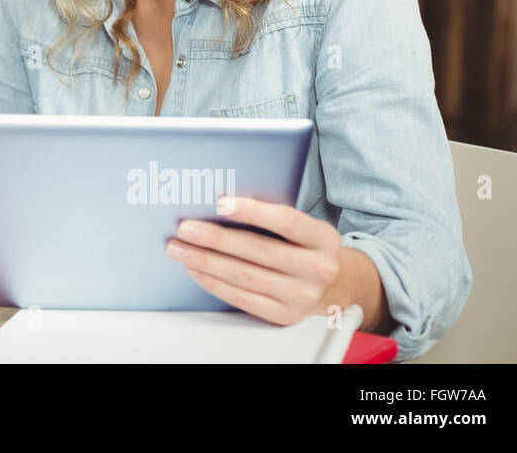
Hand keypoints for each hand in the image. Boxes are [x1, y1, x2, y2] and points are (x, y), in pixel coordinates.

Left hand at [164, 196, 342, 325]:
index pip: (287, 221)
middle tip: (184, 229)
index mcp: (322, 238)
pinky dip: (214, 283)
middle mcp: (317, 269)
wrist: (337, 286)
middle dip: (215, 239)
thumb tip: (219, 205)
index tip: (219, 202)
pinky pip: (242, 298)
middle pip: (258, 251)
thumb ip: (272, 217)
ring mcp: (301, 296)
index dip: (252, 211)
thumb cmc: (307, 248)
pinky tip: (196, 270)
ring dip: (206, 261)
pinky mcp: (284, 314)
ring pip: (245, 276)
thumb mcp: (305, 227)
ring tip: (180, 249)